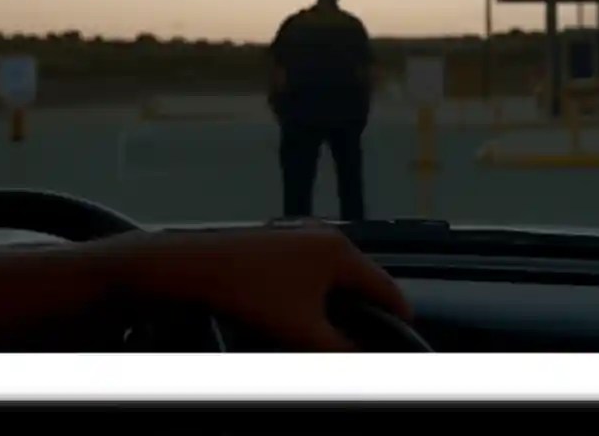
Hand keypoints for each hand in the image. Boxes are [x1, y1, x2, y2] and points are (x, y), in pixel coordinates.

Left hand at [96, 225, 409, 350]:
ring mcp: (303, 236)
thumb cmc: (251, 294)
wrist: (194, 267)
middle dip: (368, 311)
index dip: (398, 316)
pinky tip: (307, 312)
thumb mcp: (301, 331)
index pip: (386, 287)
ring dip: (342, 303)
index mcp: (341, 253)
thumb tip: (365, 363)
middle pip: (363, 279)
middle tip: (370, 340)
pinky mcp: (282, 242)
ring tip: (339, 330)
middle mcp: (327, 237)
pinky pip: (316, 270)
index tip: (405, 339)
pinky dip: (320, 292)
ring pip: (337, 276)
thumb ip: (340, 349)